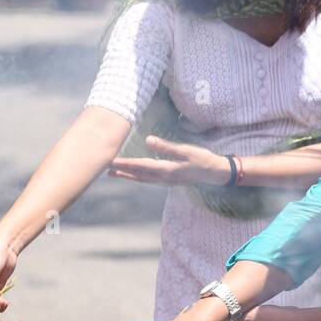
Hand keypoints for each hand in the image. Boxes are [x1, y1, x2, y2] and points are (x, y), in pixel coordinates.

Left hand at [109, 136, 228, 186]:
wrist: (215, 173)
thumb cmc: (203, 159)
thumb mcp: (187, 150)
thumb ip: (167, 146)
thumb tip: (148, 140)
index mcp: (167, 169)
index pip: (141, 166)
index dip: (125, 163)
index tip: (111, 161)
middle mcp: (164, 177)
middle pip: (138, 175)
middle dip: (122, 172)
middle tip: (105, 169)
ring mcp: (167, 181)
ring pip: (142, 179)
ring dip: (128, 176)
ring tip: (115, 174)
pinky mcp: (170, 180)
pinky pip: (149, 180)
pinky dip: (138, 177)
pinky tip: (135, 175)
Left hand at [213, 305, 290, 320]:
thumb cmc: (274, 319)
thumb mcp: (252, 315)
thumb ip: (234, 317)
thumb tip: (217, 316)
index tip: (205, 309)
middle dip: (221, 319)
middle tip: (215, 303)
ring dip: (229, 318)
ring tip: (224, 304)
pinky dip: (237, 319)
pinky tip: (236, 309)